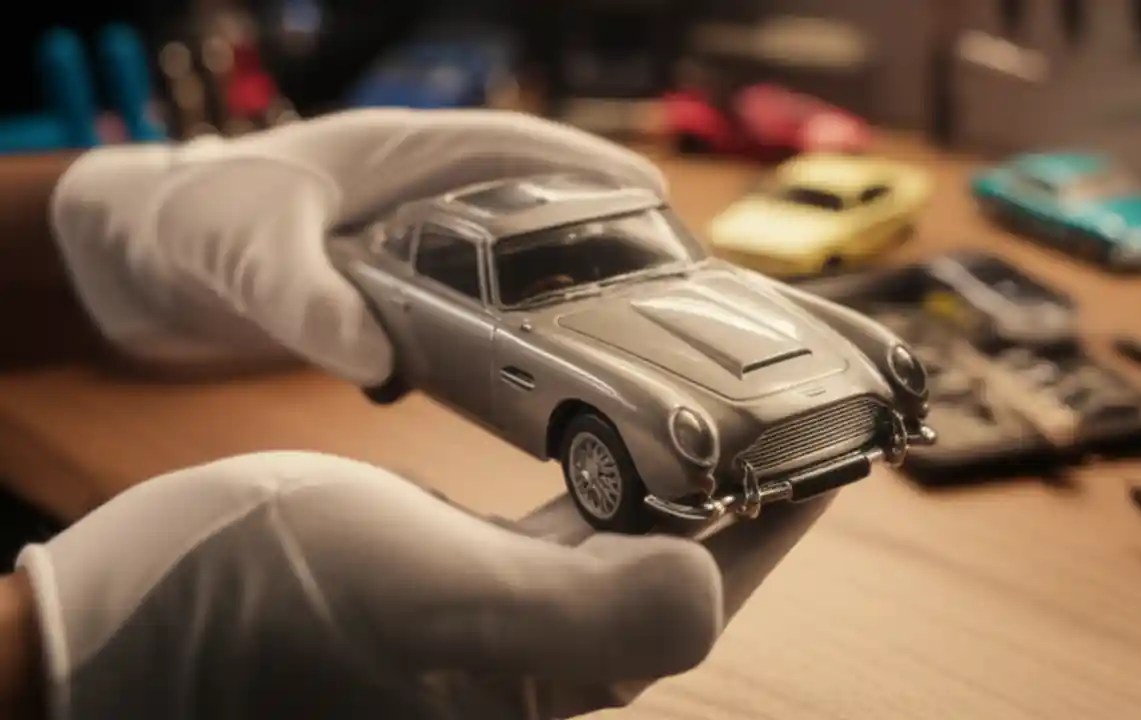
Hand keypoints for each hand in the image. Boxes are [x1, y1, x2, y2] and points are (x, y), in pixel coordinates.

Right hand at [16, 451, 832, 718]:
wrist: (116, 635)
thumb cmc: (243, 620)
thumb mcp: (423, 599)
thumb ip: (575, 607)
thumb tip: (711, 586)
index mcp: (550, 680)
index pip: (703, 595)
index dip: (778, 523)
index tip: (832, 452)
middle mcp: (533, 670)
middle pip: (674, 574)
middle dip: (737, 501)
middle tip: (778, 419)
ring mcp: (489, 634)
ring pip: (619, 555)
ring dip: (673, 488)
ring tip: (711, 420)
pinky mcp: (444, 597)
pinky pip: (554, 539)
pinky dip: (596, 488)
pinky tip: (604, 449)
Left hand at [49, 109, 666, 384]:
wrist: (140, 261)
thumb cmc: (191, 220)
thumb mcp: (247, 249)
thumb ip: (308, 298)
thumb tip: (377, 360)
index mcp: (401, 154)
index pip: (516, 145)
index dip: (591, 167)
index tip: (657, 197)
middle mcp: (418, 195)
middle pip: (532, 205)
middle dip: (597, 237)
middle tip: (662, 283)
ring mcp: (407, 244)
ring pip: (506, 261)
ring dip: (552, 292)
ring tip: (610, 335)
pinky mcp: (389, 292)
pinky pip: (466, 308)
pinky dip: (498, 333)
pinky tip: (516, 375)